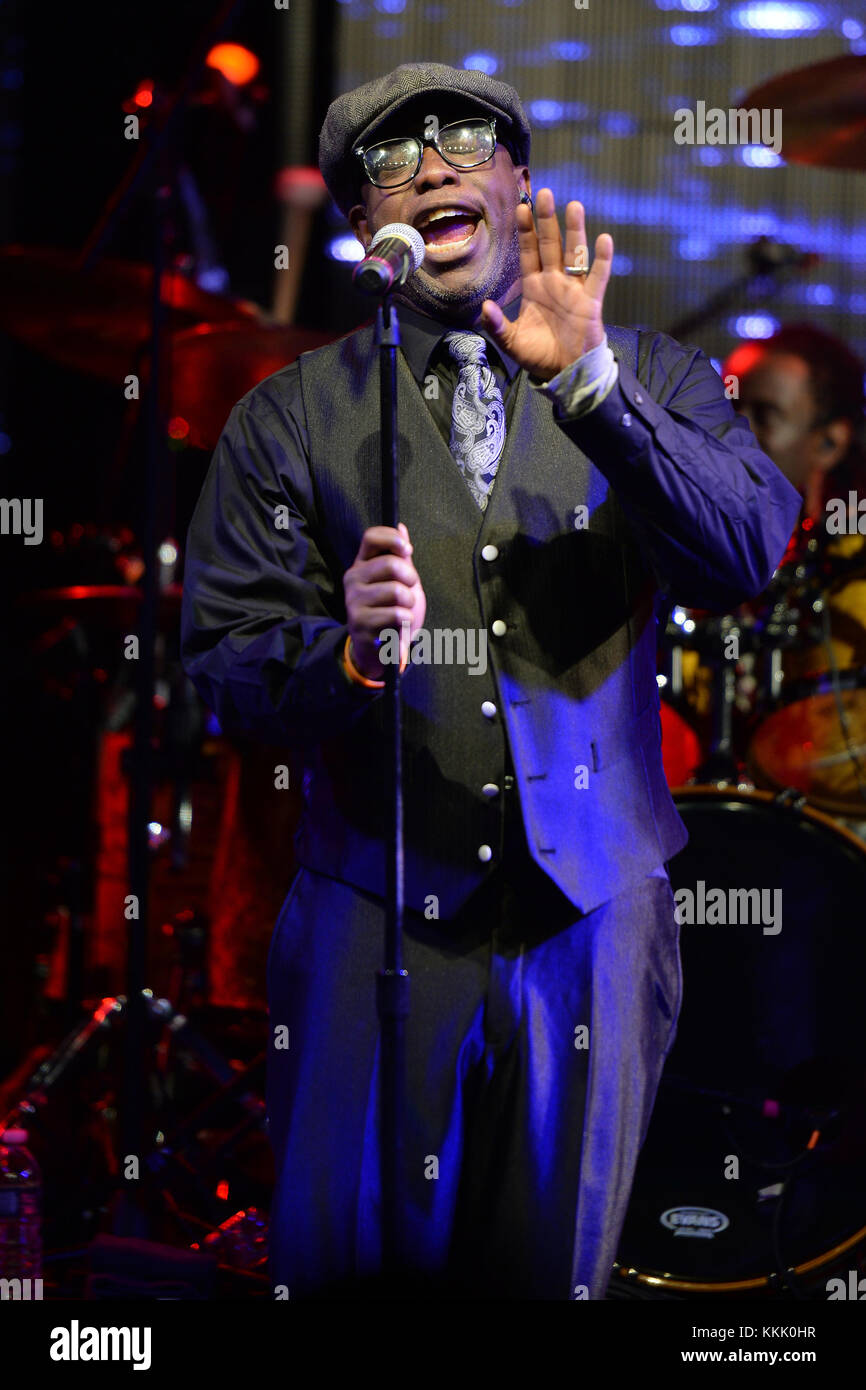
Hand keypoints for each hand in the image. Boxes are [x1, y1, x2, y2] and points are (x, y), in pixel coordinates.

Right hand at [343, 523, 425, 678]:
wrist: (378, 648)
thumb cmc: (390, 610)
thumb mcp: (397, 581)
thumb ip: (399, 556)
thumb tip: (401, 526)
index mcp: (361, 564)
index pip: (372, 537)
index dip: (393, 539)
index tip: (408, 550)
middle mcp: (352, 579)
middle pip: (391, 563)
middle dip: (411, 578)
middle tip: (411, 590)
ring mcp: (354, 602)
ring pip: (397, 591)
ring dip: (410, 604)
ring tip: (403, 612)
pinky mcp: (360, 624)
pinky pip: (397, 615)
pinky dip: (407, 622)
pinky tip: (398, 627)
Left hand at [481, 189, 612, 381]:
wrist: (565, 373)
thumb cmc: (539, 356)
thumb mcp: (512, 342)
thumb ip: (497, 325)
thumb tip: (484, 307)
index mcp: (534, 287)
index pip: (529, 253)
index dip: (526, 231)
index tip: (521, 208)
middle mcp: (554, 282)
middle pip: (551, 245)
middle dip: (547, 220)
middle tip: (544, 194)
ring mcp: (574, 289)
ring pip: (574, 254)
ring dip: (575, 231)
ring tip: (573, 206)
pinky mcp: (591, 301)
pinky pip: (598, 277)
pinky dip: (602, 259)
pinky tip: (603, 239)